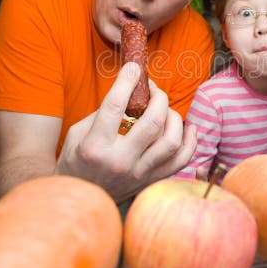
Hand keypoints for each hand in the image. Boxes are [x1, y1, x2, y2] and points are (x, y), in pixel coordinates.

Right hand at [55, 62, 197, 202]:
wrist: (80, 200)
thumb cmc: (76, 161)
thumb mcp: (78, 133)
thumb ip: (103, 113)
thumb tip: (131, 92)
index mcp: (95, 146)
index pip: (115, 106)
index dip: (127, 81)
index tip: (134, 68)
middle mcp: (120, 161)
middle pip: (152, 122)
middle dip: (158, 97)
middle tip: (153, 89)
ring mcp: (138, 174)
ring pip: (171, 141)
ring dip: (174, 117)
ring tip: (164, 109)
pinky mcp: (150, 182)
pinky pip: (181, 160)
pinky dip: (190, 142)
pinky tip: (187, 127)